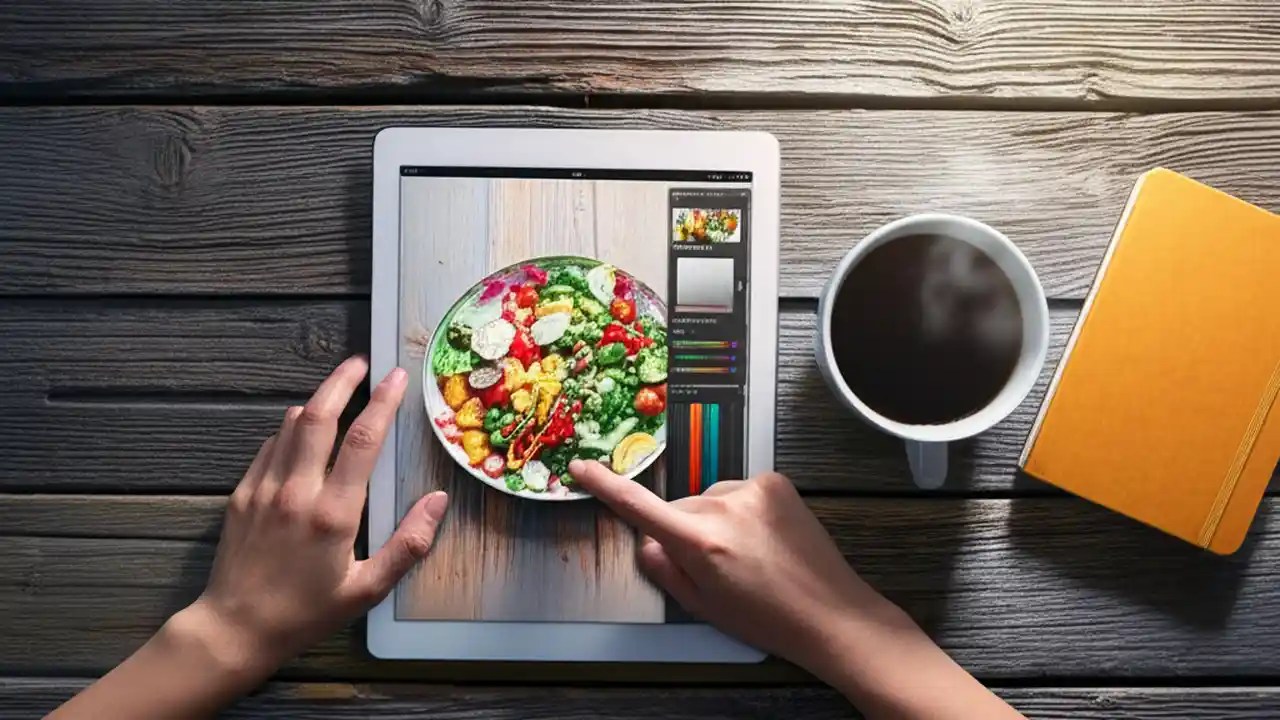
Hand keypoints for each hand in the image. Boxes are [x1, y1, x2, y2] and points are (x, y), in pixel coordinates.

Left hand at [191, 356, 447, 676]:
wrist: (235, 628)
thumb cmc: (307, 613)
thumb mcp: (368, 589)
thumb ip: (408, 544)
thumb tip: (437, 501)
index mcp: (333, 514)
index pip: (361, 441)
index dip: (382, 403)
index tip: (396, 378)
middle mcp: (296, 492)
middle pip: (320, 416)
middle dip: (342, 382)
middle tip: (361, 362)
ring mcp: (264, 489)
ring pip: (290, 426)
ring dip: (317, 402)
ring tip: (338, 390)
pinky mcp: (242, 494)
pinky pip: (270, 447)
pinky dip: (290, 431)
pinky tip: (303, 433)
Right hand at [568, 461, 903, 673]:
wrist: (829, 612)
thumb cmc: (768, 618)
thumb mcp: (703, 605)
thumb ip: (665, 569)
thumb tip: (646, 543)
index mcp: (700, 542)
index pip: (639, 506)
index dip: (605, 485)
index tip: (582, 468)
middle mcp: (724, 507)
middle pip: (680, 508)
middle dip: (685, 531)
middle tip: (716, 567)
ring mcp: (752, 490)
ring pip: (710, 499)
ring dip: (717, 521)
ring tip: (748, 556)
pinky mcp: (774, 482)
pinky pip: (739, 492)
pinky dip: (742, 511)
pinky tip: (762, 539)